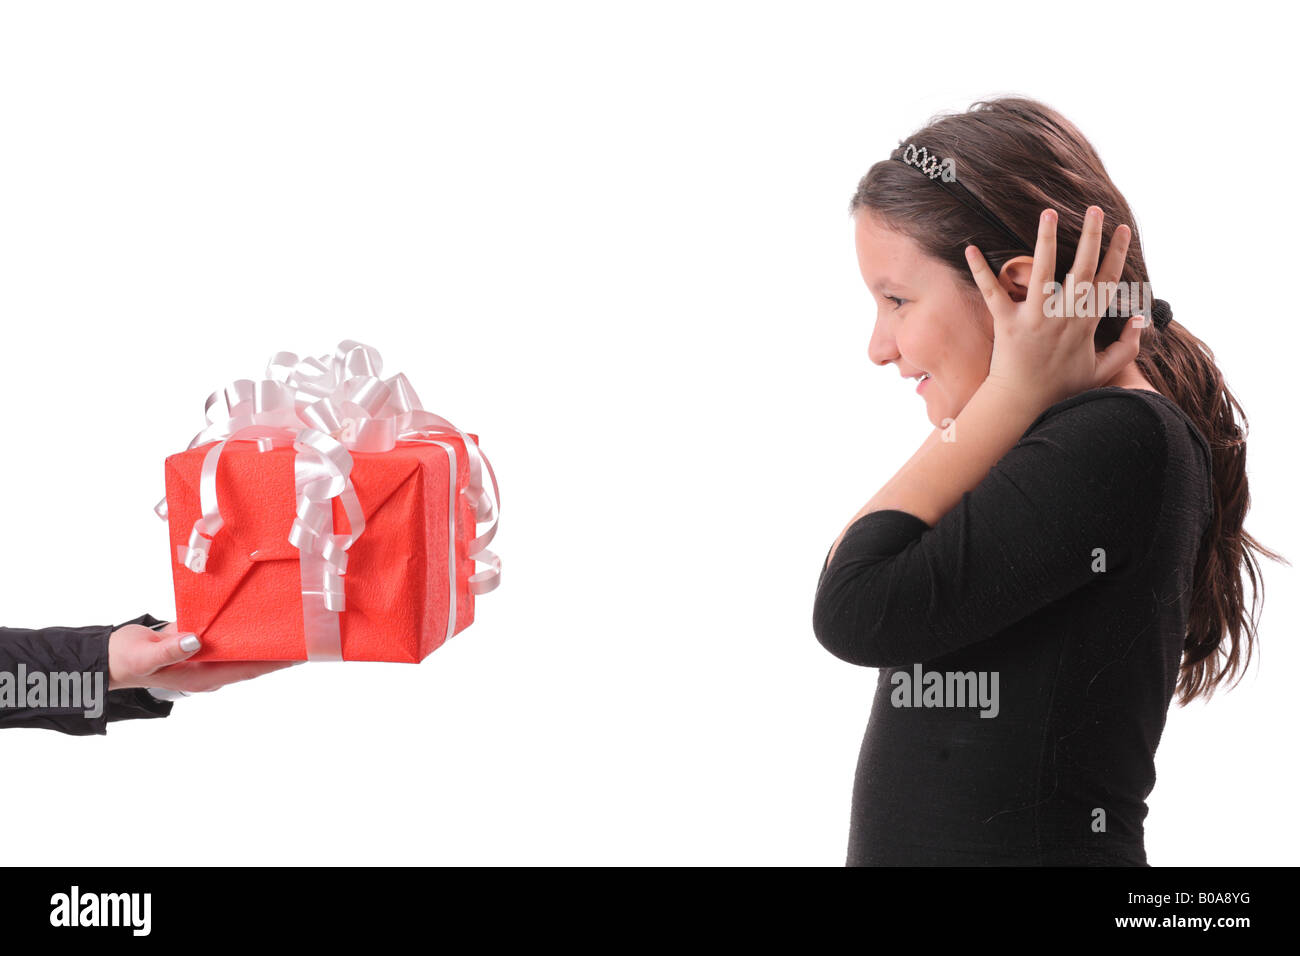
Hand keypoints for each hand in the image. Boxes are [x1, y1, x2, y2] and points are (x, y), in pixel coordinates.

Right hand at [108, 621, 298, 692]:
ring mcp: (205, 654)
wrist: (108, 655)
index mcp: (202, 676)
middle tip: (307, 628)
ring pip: (241, 643)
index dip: (275, 661)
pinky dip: (241, 621)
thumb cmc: (125, 659)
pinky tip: (257, 607)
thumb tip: (196, 640)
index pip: (248, 668)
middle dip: (277, 646)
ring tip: (291, 617)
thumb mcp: (144, 657)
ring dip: (261, 631)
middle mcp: (210, 667)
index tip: (302, 652)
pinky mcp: (198, 640)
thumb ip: (169, 650)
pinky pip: (225, 631)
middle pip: (252, 657)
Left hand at [965, 205, 1141, 410]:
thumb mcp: (1103, 370)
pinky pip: (992, 293)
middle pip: (1081, 269)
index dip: (1116, 253)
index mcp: (1086, 324)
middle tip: (1095, 209)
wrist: (1023, 404)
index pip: (1107, 281)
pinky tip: (971, 248)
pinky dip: (980, 271)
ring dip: (1046, 240)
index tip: (1122, 229)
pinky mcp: (1006, 323)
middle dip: (1091, 237)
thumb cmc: (1062, 387)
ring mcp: (1034, 318)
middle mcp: (1062, 316)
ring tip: (1048, 212)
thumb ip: (1127, 346)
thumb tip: (1141, 319)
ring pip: (1042, 272)